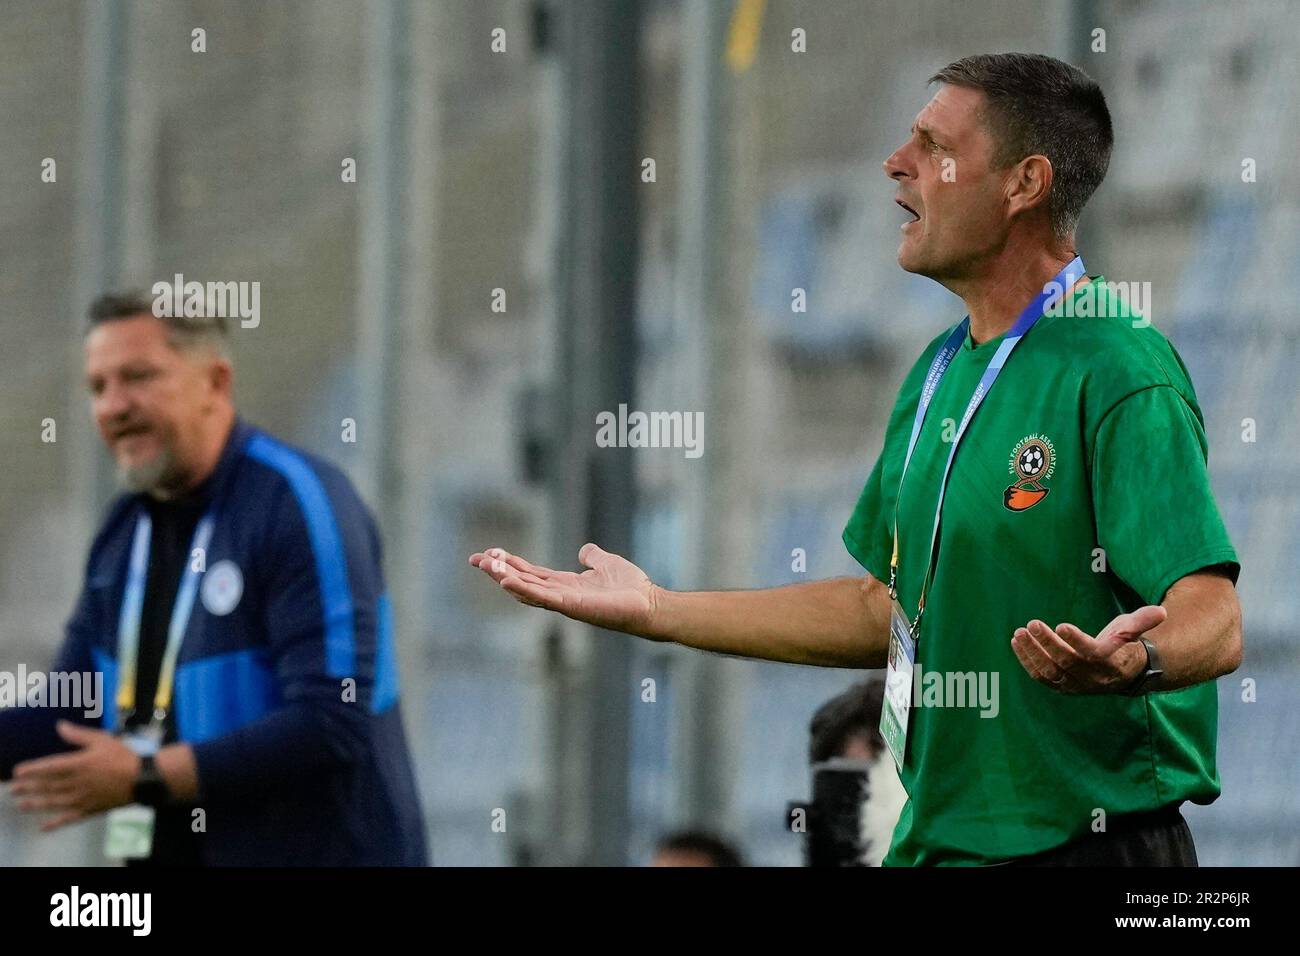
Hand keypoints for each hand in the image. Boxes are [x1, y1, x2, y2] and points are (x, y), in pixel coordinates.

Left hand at [8, 721, 139, 830]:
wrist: (142, 778)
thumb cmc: (123, 756)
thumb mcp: (102, 740)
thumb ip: (79, 734)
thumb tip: (60, 726)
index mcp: (78, 764)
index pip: (49, 767)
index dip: (32, 769)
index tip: (17, 772)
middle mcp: (76, 783)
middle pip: (48, 785)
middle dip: (29, 787)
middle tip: (13, 789)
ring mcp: (82, 798)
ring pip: (54, 802)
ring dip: (36, 804)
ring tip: (21, 805)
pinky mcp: (90, 809)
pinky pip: (69, 818)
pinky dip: (55, 823)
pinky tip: (44, 826)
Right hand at [469, 543, 659, 635]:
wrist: (649, 604)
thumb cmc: (631, 588)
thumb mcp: (606, 563)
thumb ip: (593, 557)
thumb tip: (584, 550)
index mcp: (565, 585)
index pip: (531, 574)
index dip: (510, 564)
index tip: (489, 554)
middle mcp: (560, 595)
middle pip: (522, 581)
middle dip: (498, 571)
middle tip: (475, 559)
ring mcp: (564, 602)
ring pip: (527, 588)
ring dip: (505, 578)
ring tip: (486, 565)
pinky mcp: (572, 606)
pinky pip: (543, 597)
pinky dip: (524, 589)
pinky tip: (506, 581)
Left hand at [1011, 605, 1164, 694]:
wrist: (1119, 675)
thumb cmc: (1122, 646)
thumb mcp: (1132, 631)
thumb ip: (1143, 620)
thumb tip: (1162, 611)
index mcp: (1111, 663)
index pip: (1093, 654)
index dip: (1077, 641)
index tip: (1061, 625)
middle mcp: (1092, 677)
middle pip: (1067, 662)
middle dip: (1047, 643)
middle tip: (1032, 624)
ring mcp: (1075, 684)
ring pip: (1050, 671)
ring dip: (1032, 652)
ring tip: (1019, 633)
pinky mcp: (1061, 686)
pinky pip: (1041, 677)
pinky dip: (1026, 661)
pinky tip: (1017, 642)